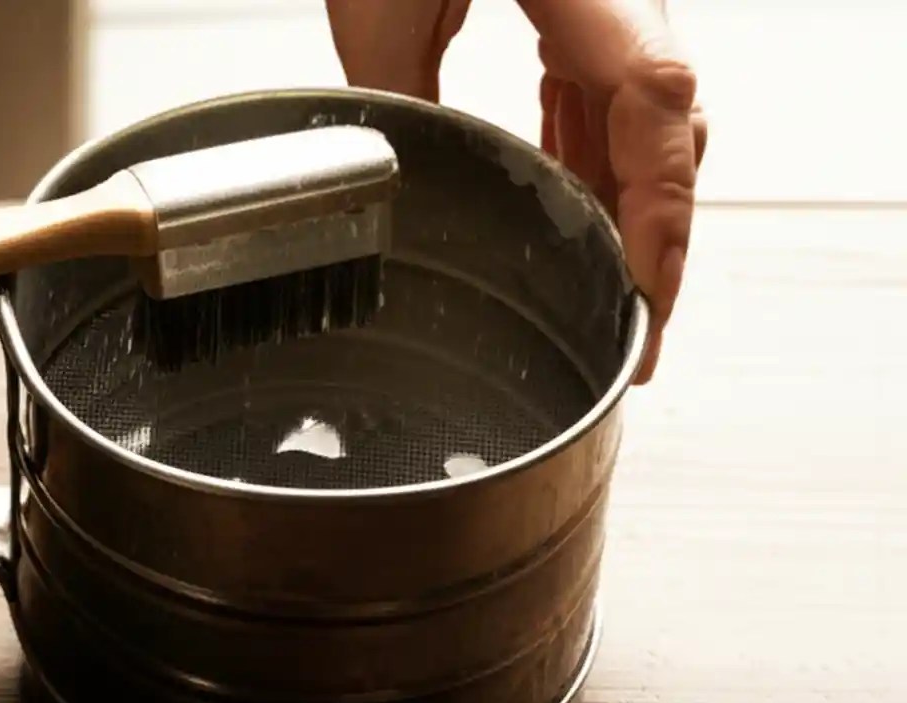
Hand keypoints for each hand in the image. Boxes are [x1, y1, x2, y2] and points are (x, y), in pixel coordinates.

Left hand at [325, 0, 707, 382]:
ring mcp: (601, 3)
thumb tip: (403, 184)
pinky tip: (565, 194)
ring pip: (638, 120)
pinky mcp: (576, 8)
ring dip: (619, 202)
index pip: (655, 104)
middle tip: (631, 330)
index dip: (664, 213)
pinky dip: (586, 151)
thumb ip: (398, 96)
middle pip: (664, 130)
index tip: (649, 296)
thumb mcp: (377, 3)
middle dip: (652, 236)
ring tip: (594, 285)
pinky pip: (599, 92)